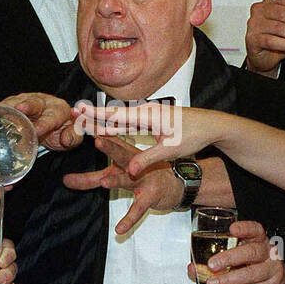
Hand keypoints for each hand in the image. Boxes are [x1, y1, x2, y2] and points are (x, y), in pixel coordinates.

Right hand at [0, 92, 82, 151]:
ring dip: (9, 107)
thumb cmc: (59, 130)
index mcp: (58, 109)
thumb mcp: (71, 137)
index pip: (52, 117)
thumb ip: (73, 137)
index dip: (45, 123)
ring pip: (16, 103)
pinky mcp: (12, 104)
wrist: (50, 124)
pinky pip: (4, 107)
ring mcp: (25, 101)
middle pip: (34, 103)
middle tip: (20, 109)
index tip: (38, 131)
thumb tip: (67, 137)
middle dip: (26, 106)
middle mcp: (42, 102)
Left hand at [63, 135, 182, 233]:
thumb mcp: (114, 175)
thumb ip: (90, 179)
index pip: (109, 142)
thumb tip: (66, 180)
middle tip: (98, 140)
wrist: (176, 185)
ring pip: (128, 179)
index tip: (83, 122)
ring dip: (117, 180)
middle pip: (121, 154)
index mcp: (125, 155)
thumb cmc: (143, 176)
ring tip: (105, 183)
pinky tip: (119, 229)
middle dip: (109, 147)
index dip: (96, 133)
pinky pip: (138, 209)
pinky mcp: (150, 196)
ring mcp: (143, 179)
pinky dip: (129, 219)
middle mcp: (134, 163)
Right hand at [70, 101, 228, 177]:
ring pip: (120, 118)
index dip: (95, 115)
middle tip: (72, 111)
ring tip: (83, 118)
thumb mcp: (170, 150)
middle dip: (93, 114)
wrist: (211, 125)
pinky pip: (129, 122)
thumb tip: (130, 172)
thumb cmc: (194, 135)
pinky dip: (116, 125)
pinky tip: (106, 127)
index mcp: (148, 115)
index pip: (116, 116)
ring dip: (102, 119)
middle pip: (114, 114)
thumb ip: (148, 160)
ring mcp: (148, 114)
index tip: (78, 111)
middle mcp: (145, 111)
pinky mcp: (152, 119)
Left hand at [188, 220, 284, 283]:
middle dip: (229, 258)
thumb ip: (217, 261)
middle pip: (252, 252)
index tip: (232, 230)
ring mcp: (271, 272)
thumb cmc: (254, 268)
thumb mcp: (239, 260)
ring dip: (228, 280)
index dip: (245, 228)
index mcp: (260, 241)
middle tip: (212, 265)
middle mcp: (268, 254)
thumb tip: (193, 268)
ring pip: (250, 274)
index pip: (256, 230)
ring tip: (212, 283)